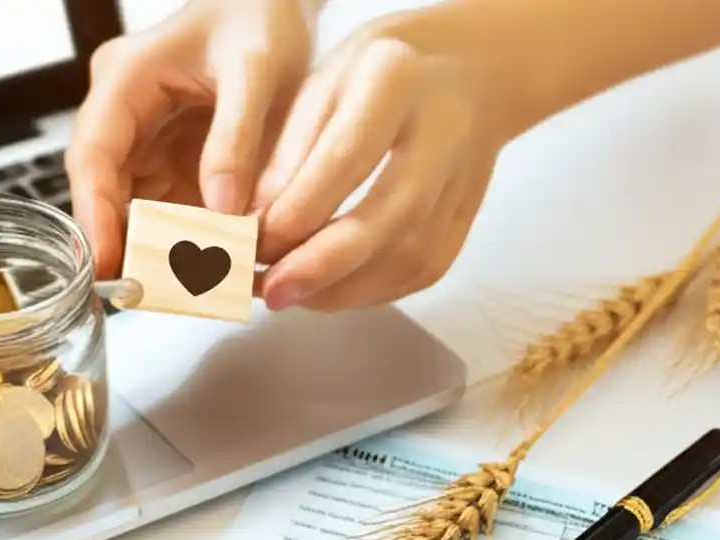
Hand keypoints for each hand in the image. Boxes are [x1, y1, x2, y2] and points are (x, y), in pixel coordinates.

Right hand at [64, 0, 317, 278]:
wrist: (277, 5)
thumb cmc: (261, 20)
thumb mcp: (256, 71)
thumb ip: (236, 139)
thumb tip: (223, 212)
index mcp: (125, 78)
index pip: (92, 153)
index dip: (95, 211)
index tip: (106, 261)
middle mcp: (122, 111)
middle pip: (103, 187)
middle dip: (122, 241)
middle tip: (144, 293)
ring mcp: (143, 137)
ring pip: (132, 204)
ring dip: (154, 247)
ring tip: (179, 290)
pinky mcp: (168, 158)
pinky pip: (164, 206)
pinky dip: (182, 238)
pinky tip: (205, 267)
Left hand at [253, 17, 514, 311]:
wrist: (468, 65)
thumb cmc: (375, 71)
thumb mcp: (320, 85)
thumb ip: (288, 154)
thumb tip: (256, 228)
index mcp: (397, 79)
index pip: (347, 159)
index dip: (297, 212)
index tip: (251, 241)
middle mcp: (445, 130)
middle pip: (392, 216)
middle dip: (324, 265)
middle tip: (271, 291)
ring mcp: (465, 178)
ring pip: (413, 255)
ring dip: (345, 289)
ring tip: (289, 293)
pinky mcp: (469, 216)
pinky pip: (424, 270)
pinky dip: (370, 292)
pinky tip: (327, 291)